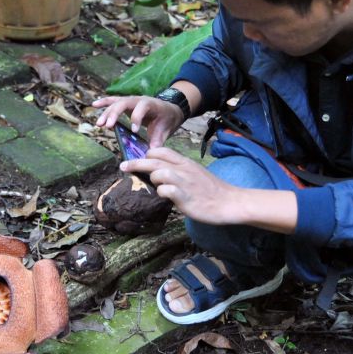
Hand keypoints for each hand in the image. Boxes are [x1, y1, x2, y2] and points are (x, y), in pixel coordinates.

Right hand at [92, 96, 182, 147]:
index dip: (136, 118)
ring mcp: (131, 100)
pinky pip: (113, 101)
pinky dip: (104, 102)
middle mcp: (139, 99)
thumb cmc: (166, 119)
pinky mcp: (125, 103)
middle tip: (107, 126)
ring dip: (106, 113)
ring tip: (99, 124)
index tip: (134, 131)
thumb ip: (158, 140)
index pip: (141, 108)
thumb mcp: (165, 129)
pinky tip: (94, 104)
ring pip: (116, 103)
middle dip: (115, 114)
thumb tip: (151, 152)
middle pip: (124, 103)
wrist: (169, 109)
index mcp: (151, 104)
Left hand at [120, 147, 239, 223]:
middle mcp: (183, 169)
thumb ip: (178, 171)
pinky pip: (166, 191)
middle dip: (136, 163)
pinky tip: (167, 196)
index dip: (147, 154)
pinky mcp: (186, 197)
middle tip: (123, 166)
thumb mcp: (195, 173)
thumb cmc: (211, 190)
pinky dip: (162, 192)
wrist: (229, 202)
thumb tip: (159, 173)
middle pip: (155, 160)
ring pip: (159, 172)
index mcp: (185, 162)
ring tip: (158, 186)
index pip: (161, 151)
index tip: (137, 159)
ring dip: (153, 179)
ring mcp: (184, 182)